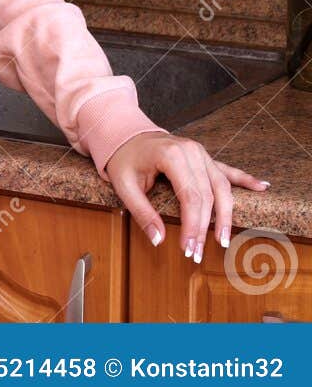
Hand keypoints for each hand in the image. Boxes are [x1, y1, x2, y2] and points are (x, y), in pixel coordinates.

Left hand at [104, 131, 269, 260]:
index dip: (192, 226)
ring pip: (222, 187)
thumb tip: (159, 240)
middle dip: (205, 228)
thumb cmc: (124, 159)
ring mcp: (201, 153)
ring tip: (224, 239)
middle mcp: (191, 152)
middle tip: (198, 252)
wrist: (124, 134)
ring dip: (225, 215)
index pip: (191, 198)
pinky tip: (263, 187)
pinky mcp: (204, 156)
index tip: (188, 248)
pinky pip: (228, 170)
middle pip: (208, 196)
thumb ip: (141, 212)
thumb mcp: (124, 185)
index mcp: (171, 156)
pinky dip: (245, 179)